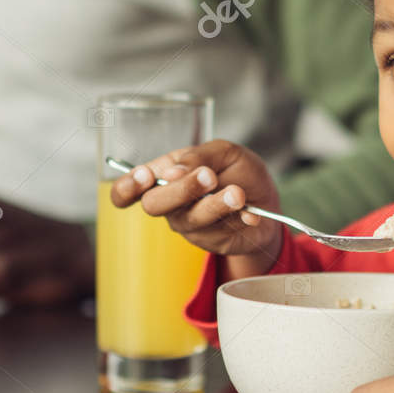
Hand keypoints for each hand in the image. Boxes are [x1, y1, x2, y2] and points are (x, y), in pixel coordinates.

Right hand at [108, 139, 282, 274]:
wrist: (267, 198)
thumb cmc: (237, 171)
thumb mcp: (222, 151)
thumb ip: (197, 156)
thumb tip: (173, 171)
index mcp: (164, 175)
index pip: (126, 190)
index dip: (126, 188)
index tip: (145, 177)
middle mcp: (170, 204)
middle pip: (154, 205)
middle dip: (181, 189)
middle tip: (209, 176)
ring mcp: (189, 225)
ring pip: (191, 219)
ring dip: (216, 204)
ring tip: (238, 193)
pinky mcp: (211, 241)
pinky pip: (221, 232)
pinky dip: (240, 220)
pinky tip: (251, 214)